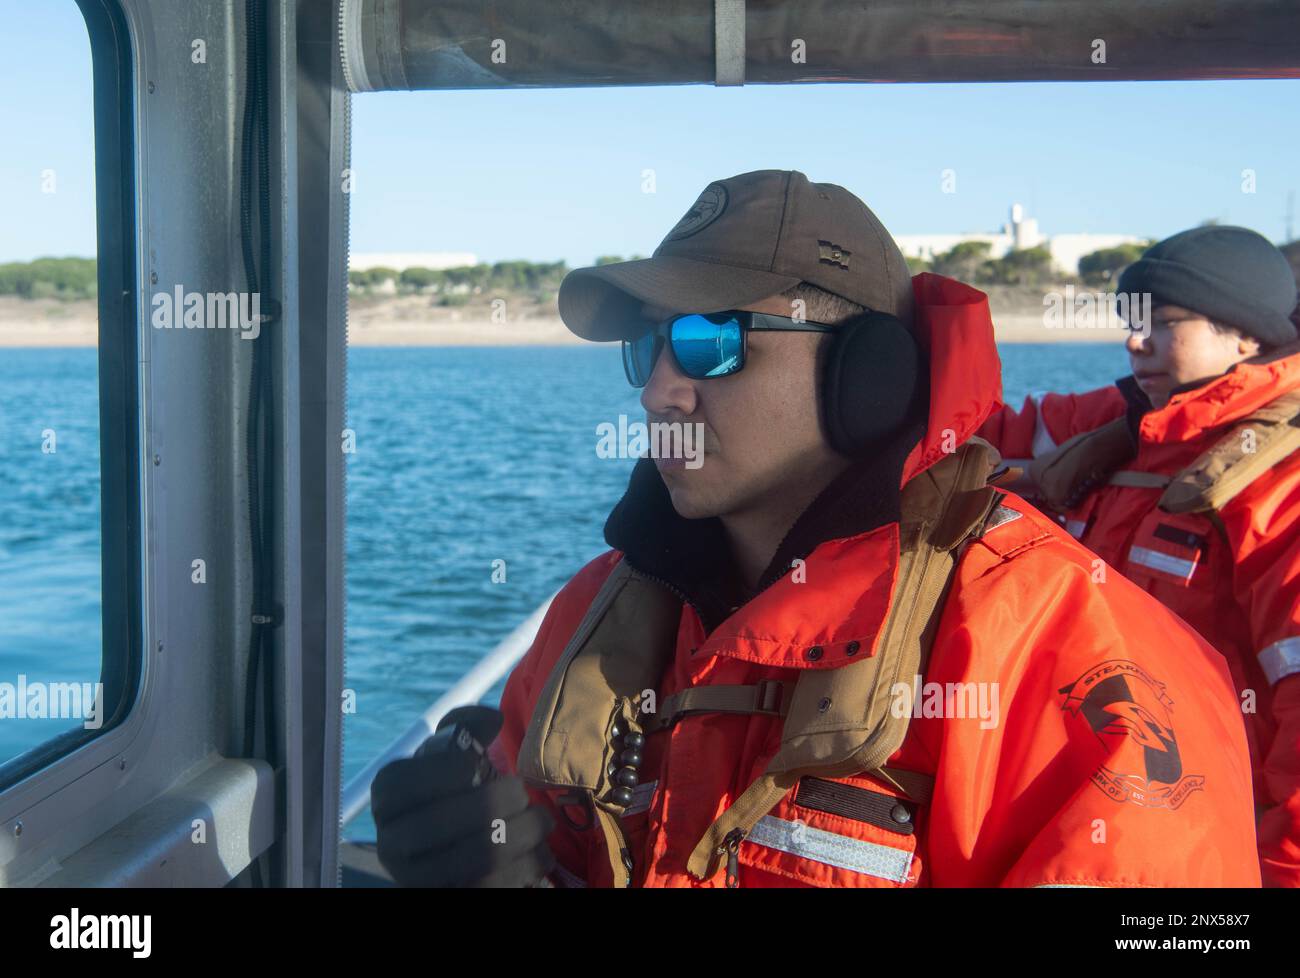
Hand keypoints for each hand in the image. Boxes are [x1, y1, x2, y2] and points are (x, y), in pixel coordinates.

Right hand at [371, 705, 556, 886]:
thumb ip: (468, 727)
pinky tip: (542, 851)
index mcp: (388, 799)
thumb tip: (493, 720)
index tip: (476, 765)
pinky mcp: (451, 897)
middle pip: (436, 824)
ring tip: (542, 820)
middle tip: (522, 791)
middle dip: (492, 802)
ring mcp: (419, 879)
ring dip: (520, 834)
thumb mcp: (453, 755)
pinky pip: (490, 887)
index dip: (441, 772)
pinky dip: (526, 866)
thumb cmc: (456, 791)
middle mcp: (393, 843)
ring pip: (470, 860)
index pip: (401, 784)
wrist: (457, 848)